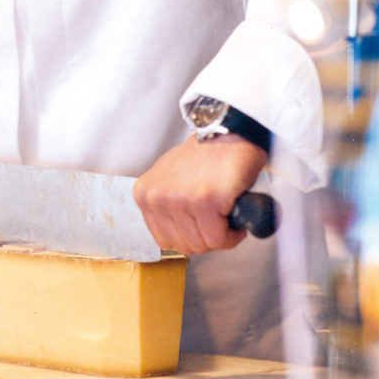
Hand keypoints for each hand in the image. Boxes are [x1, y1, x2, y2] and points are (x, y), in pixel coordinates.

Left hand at [133, 133, 267, 254]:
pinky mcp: (206, 201)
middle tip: (218, 216)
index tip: (202, 222)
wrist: (228, 132)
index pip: (164, 240)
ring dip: (222, 234)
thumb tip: (175, 235)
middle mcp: (157, 197)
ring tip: (225, 210)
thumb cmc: (205, 156)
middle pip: (185, 246)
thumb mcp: (169, 178)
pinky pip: (221, 238)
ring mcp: (180, 199)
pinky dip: (234, 233)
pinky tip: (233, 211)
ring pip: (204, 244)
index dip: (189, 235)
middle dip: (207, 237)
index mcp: (145, 194)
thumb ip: (165, 206)